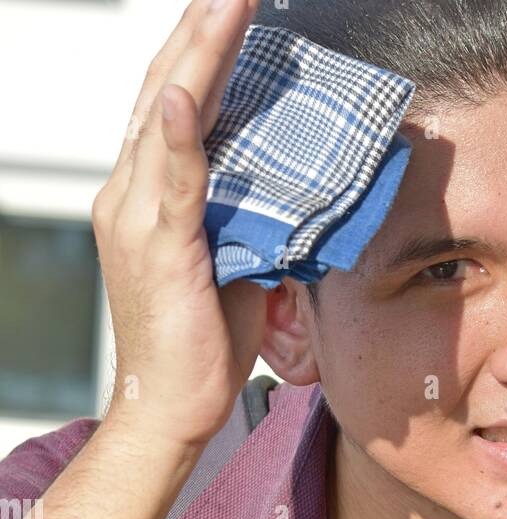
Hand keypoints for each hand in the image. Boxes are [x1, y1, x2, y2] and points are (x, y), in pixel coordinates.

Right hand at [93, 0, 266, 450]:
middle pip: (166, 90)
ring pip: (168, 117)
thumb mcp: (235, 266)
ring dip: (201, 54)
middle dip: (203, 31)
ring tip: (229, 0)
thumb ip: (252, 221)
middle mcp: (130, 194)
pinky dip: (180, 135)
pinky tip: (189, 91)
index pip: (175, 105)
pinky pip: (171, 182)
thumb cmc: (201, 346)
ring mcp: (137, 218)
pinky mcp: (158, 248)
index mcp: (147, 195)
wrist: (169, 408)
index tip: (233, 8)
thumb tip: (295, 194)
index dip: (203, 52)